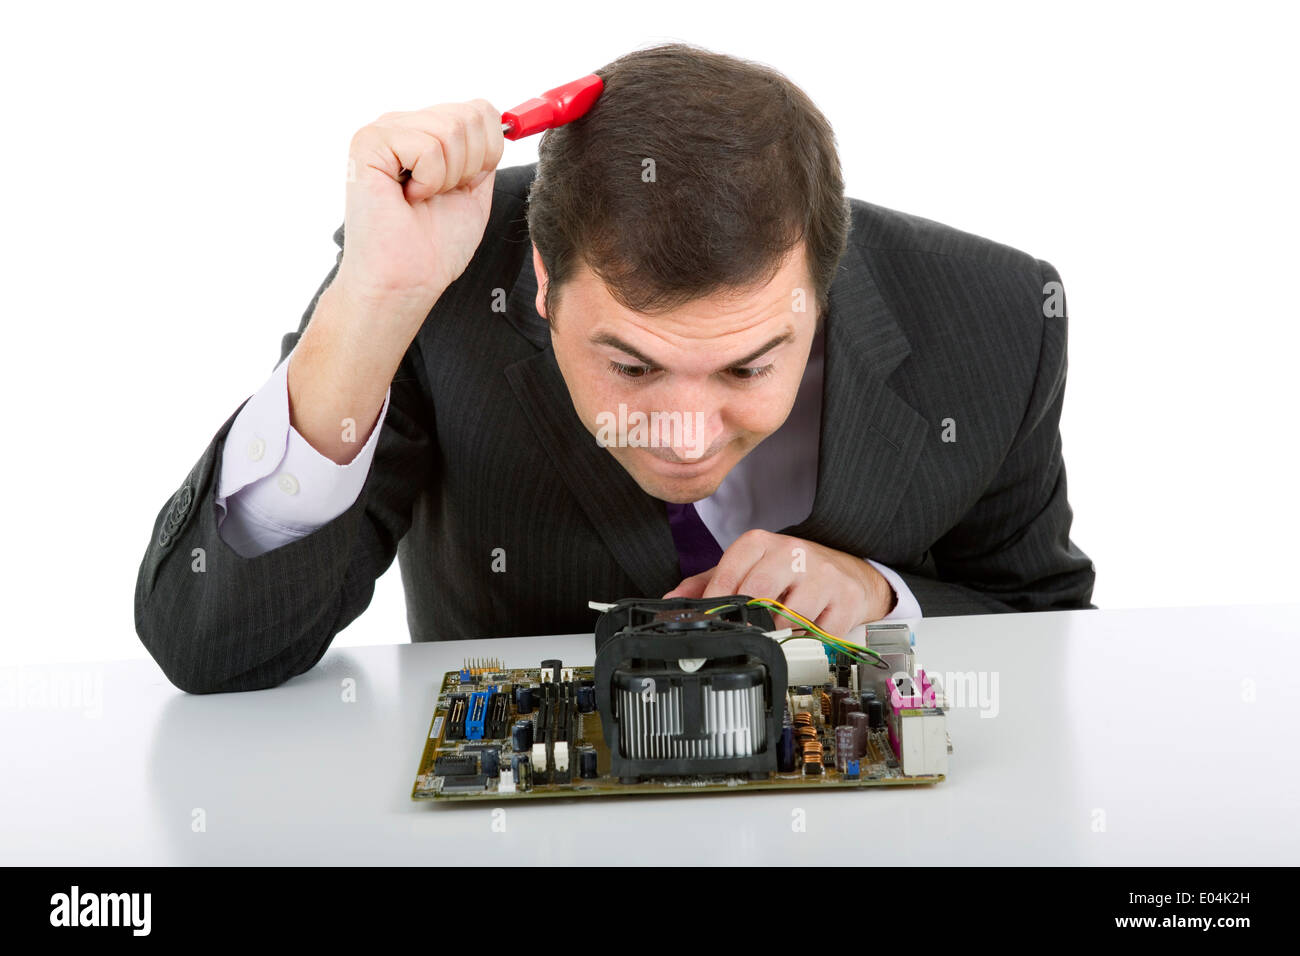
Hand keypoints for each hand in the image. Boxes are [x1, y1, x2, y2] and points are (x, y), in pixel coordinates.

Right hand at [337, 98, 505, 326]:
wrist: (407, 281)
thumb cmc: (434, 245)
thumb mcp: (475, 190)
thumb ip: (485, 152)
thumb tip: (504, 122)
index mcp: (427, 131)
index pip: (481, 110)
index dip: (488, 152)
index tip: (464, 185)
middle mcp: (403, 123)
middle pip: (471, 115)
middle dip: (470, 166)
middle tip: (439, 194)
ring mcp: (383, 130)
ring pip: (452, 130)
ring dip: (447, 177)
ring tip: (421, 198)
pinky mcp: (368, 143)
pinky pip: (427, 148)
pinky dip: (429, 182)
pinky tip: (407, 197)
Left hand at [662, 530, 896, 637]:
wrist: (849, 573)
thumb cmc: (791, 572)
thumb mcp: (748, 569)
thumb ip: (708, 583)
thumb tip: (672, 602)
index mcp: (762, 543)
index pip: (731, 570)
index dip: (718, 600)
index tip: (712, 622)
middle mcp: (793, 552)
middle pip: (760, 590)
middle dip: (750, 619)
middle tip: (747, 634)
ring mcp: (823, 574)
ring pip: (791, 615)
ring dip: (780, 633)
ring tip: (779, 631)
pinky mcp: (846, 598)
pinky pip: (821, 631)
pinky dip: (810, 640)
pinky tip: (808, 631)